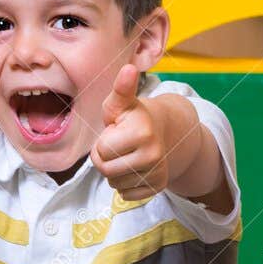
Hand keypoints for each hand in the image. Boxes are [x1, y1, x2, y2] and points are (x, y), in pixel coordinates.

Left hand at [91, 65, 170, 199]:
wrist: (161, 132)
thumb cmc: (131, 117)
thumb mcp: (121, 102)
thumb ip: (121, 88)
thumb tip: (129, 68)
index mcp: (142, 131)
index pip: (101, 152)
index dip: (101, 143)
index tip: (114, 133)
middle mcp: (153, 153)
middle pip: (107, 171)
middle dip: (104, 159)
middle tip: (116, 147)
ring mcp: (158, 172)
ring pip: (116, 185)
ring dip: (114, 173)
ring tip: (124, 156)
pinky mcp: (159, 186)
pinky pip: (127, 195)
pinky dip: (125, 185)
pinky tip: (133, 169)